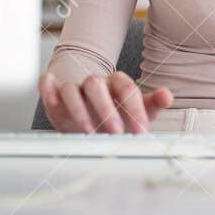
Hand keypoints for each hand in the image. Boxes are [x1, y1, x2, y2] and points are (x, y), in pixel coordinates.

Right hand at [38, 71, 173, 133]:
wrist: (89, 110)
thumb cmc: (116, 111)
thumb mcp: (137, 109)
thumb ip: (152, 104)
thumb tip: (168, 95)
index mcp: (116, 82)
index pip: (127, 89)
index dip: (134, 109)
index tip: (141, 130)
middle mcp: (94, 82)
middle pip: (97, 86)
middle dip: (107, 109)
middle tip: (117, 132)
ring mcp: (73, 86)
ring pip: (72, 90)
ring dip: (79, 110)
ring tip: (88, 131)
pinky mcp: (55, 93)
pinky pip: (48, 85)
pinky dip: (47, 89)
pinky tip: (50, 97)